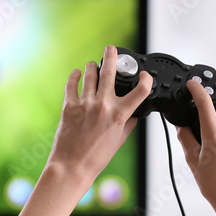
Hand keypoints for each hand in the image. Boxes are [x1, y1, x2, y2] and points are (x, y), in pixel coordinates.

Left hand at [46, 46, 152, 187]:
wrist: (72, 166)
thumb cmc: (96, 157)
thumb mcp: (120, 140)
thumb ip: (128, 122)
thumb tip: (133, 112)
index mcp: (119, 115)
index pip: (141, 90)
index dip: (146, 79)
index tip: (145, 76)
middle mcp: (103, 105)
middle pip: (110, 72)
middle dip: (112, 56)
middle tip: (111, 49)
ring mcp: (85, 104)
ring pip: (90, 74)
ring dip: (92, 66)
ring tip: (93, 65)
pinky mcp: (69, 106)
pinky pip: (71, 84)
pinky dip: (74, 76)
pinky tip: (77, 73)